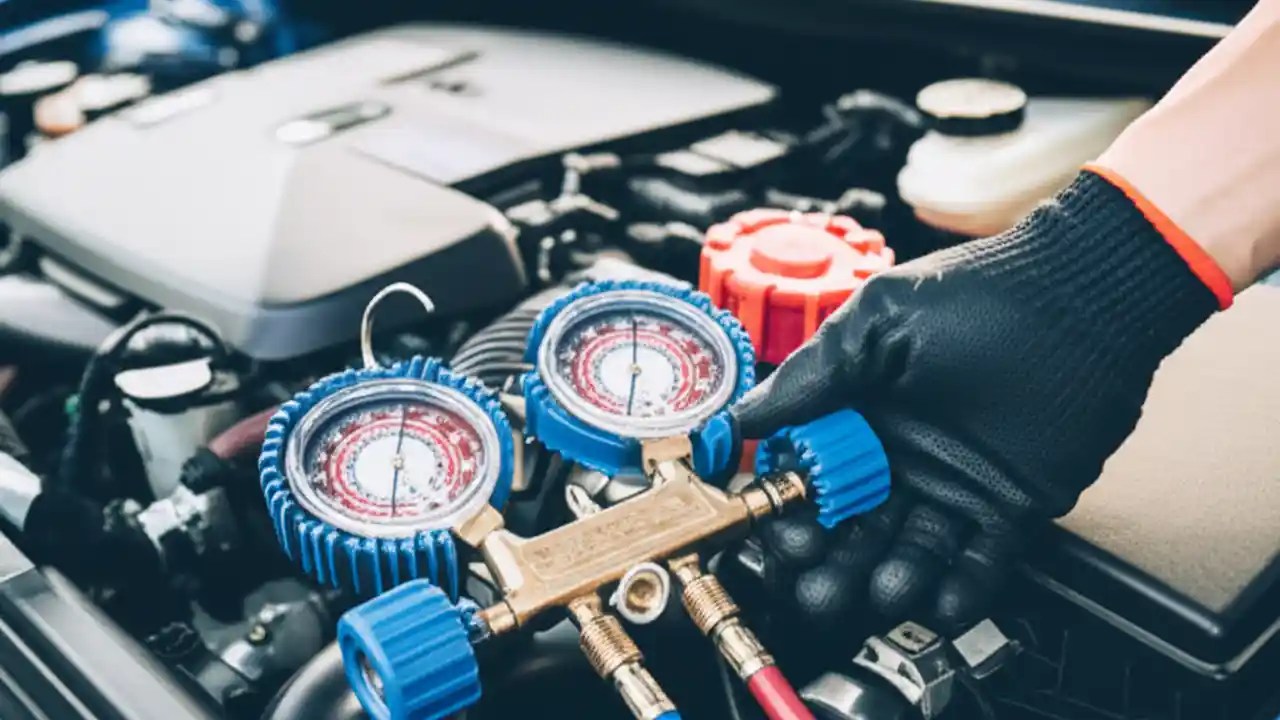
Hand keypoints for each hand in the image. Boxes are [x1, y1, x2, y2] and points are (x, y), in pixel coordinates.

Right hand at [733, 173, 1218, 634]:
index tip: (779, 530)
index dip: (787, 509)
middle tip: (816, 585)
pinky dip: (963, 590)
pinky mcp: (1009, 508)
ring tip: (883, 591)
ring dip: (890, 581)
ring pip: (908, 554)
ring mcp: (952, 486)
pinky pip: (980, 563)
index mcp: (859, 417)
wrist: (1080, 299)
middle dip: (830, 564)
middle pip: (850, 530)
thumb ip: (813, 373)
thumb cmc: (979, 294)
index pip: (807, 477)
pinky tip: (942, 603)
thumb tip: (742, 419)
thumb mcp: (880, 320)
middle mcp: (898, 458)